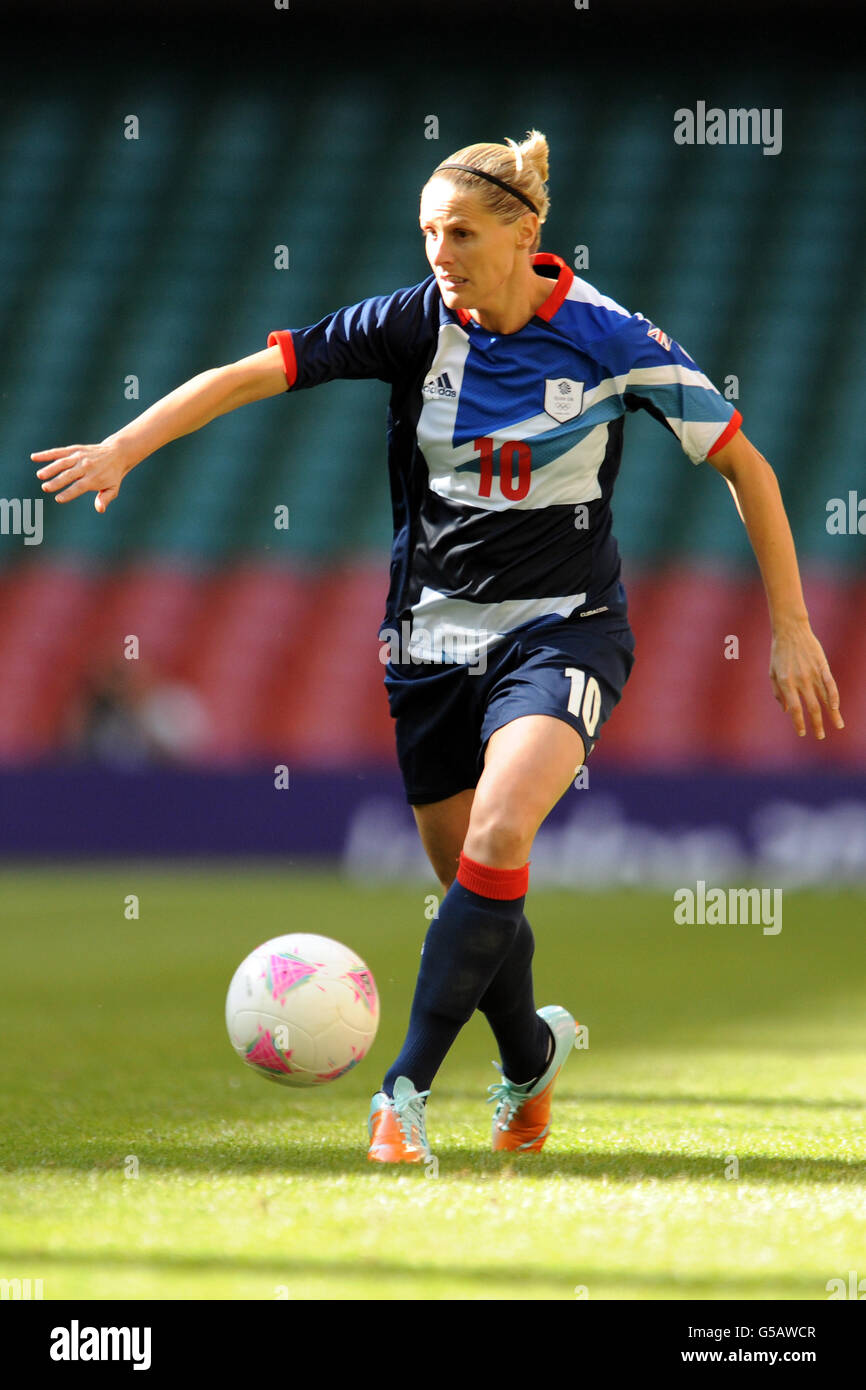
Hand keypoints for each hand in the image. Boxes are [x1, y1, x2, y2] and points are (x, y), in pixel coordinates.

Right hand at [32, 435, 132, 511]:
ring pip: (63, 462)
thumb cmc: (112, 475)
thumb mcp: (113, 489)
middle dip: (57, 482)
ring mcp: (79, 457)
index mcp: (94, 478)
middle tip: (45, 488)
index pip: (79, 487)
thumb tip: (100, 509)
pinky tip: (34, 458)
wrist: (117, 453)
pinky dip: (46, 454)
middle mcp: (86, 466)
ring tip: (40, 475)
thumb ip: (105, 499)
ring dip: (50, 468)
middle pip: (69, 475)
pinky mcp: (74, 449)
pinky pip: (59, 452)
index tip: (58, 499)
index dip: (69, 493)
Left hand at [769, 619, 843, 739]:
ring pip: (824, 699)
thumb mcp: (772, 673)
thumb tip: (785, 711)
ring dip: (831, 715)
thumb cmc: (779, 653)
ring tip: (837, 726)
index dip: (798, 723)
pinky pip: (830, 684)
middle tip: (820, 736)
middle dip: (816, 724)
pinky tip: (837, 707)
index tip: (801, 733)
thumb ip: (778, 693)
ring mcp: (812, 673)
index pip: (794, 709)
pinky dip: (834, 696)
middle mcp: (800, 680)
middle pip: (811, 708)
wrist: (791, 631)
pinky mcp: (822, 666)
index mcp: (786, 683)